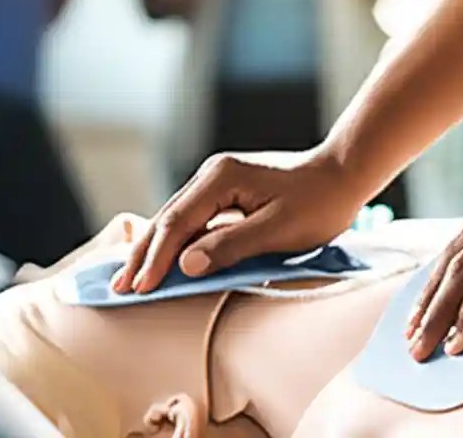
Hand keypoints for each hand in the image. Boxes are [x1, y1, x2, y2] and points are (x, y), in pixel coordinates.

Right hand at [111, 149, 371, 293]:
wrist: (342, 174)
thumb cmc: (318, 202)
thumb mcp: (279, 230)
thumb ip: (231, 245)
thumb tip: (187, 264)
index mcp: (220, 179)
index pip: (177, 224)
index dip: (156, 259)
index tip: (140, 288)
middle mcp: (211, 175)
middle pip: (167, 219)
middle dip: (143, 255)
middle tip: (120, 288)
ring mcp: (216, 181)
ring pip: (175, 218)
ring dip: (153, 249)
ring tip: (132, 278)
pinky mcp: (225, 190)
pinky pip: (190, 218)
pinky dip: (173, 240)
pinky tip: (162, 258)